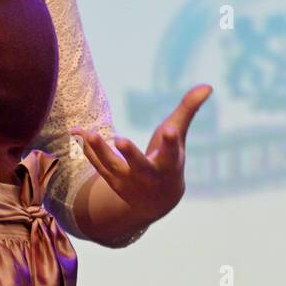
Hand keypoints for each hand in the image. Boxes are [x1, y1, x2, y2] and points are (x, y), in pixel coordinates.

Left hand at [71, 83, 211, 222]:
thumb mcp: (180, 136)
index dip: (172, 142)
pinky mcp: (113, 181)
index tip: (171, 131)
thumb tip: (208, 85)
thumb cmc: (170, 160)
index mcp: (169, 164)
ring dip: (100, 151)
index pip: (172, 153)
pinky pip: (98, 165)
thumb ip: (189, 109)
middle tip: (121, 140)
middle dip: (130, 154)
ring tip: (89, 133)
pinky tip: (78, 132)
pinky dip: (87, 150)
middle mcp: (149, 176)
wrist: (158, 201)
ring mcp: (129, 181)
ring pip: (112, 167)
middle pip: (139, 165)